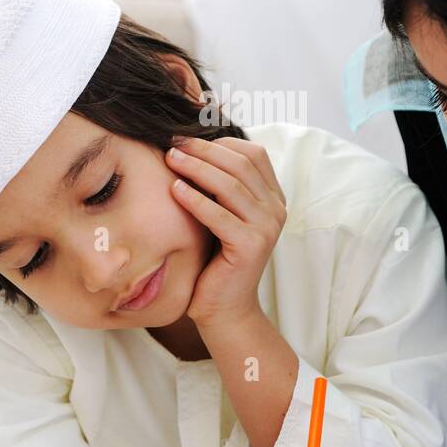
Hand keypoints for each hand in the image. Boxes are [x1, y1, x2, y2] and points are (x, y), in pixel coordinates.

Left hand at [165, 135, 286, 326]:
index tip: (186, 139)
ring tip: (170, 159)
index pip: (252, 154)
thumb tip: (190, 146)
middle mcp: (276, 209)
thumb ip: (219, 185)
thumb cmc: (216, 259)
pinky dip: (195, 199)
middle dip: (203, 150)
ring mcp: (267, 228)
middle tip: (172, 144)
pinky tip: (174, 189)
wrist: (224, 307)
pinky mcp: (251, 246)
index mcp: (273, 197)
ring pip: (230, 185)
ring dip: (196, 168)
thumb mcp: (222, 214)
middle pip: (240, 164)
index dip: (219, 142)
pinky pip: (219, 215)